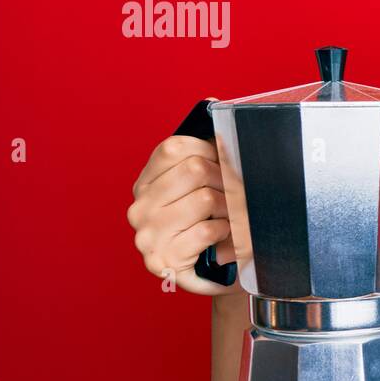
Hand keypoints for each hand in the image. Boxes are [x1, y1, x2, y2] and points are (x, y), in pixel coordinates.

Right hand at [126, 102, 243, 297]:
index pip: (175, 147)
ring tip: (233, 219)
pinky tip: (225, 240)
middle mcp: (139, 205)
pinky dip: (227, 234)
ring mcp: (146, 234)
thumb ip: (207, 152)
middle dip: (228, 181)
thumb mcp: (205, 187)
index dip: (211, 151)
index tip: (227, 165)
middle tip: (240, 195)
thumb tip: (218, 104)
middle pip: (196, 170)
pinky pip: (208, 231)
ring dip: (232, 210)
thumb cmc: (212, 225)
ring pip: (206, 199)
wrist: (213, 276)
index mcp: (146, 182)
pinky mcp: (161, 260)